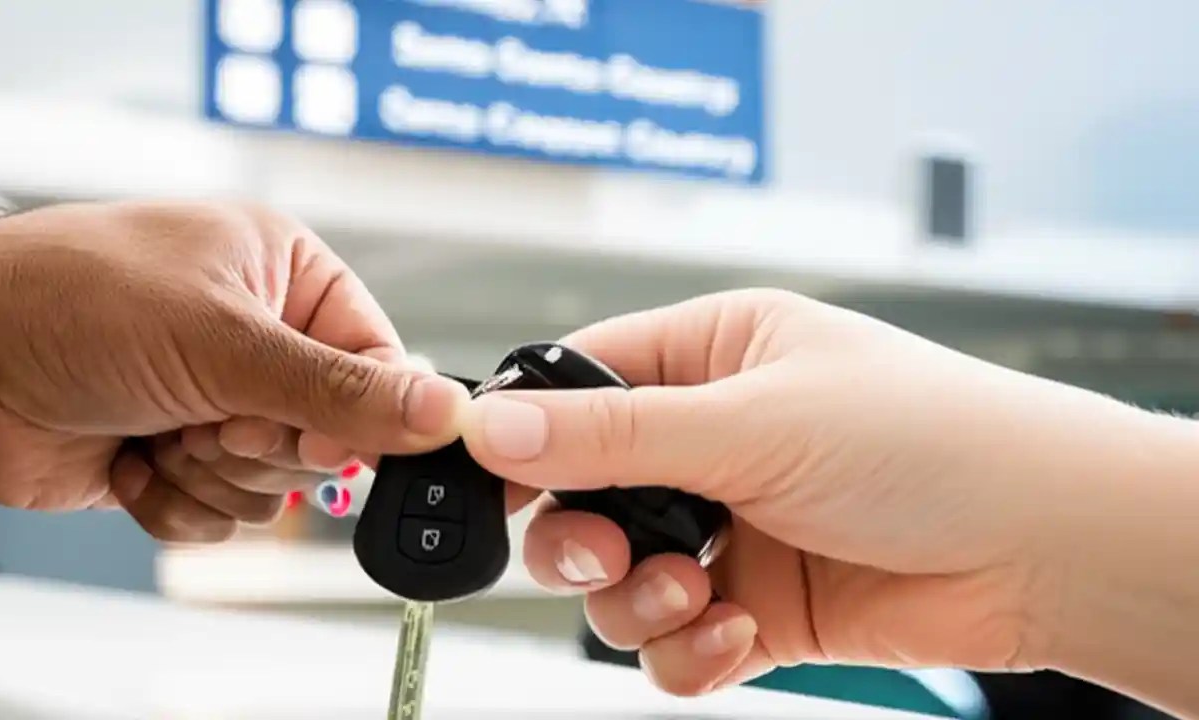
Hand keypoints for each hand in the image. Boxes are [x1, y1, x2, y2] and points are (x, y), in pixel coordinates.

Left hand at [0, 202, 467, 540]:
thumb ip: (342, 388)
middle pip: (330, 436)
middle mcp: (258, 340)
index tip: (317, 435)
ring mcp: (216, 403)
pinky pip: (222, 518)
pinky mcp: (177, 459)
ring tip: (158, 425)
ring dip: (210, 473)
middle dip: (261, 442)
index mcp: (286, 276)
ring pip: (275, 489)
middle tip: (210, 414)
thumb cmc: (64, 300)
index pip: (380, 361)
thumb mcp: (225, 339)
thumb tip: (442, 410)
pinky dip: (174, 501)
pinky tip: (132, 454)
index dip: (360, 413)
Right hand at [459, 289, 1188, 696]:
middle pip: (580, 493)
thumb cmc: (932, 440)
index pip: (579, 381)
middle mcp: (712, 441)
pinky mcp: (755, 604)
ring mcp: (731, 525)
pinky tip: (739, 631)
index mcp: (712, 356)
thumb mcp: (754, 420)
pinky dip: (690, 649)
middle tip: (603, 554)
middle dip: (579, 537)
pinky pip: (674, 641)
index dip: (527, 432)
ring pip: (616, 579)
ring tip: (694, 594)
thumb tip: (494, 427)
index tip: (494, 479)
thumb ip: (614, 432)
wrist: (1042, 548)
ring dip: (637, 601)